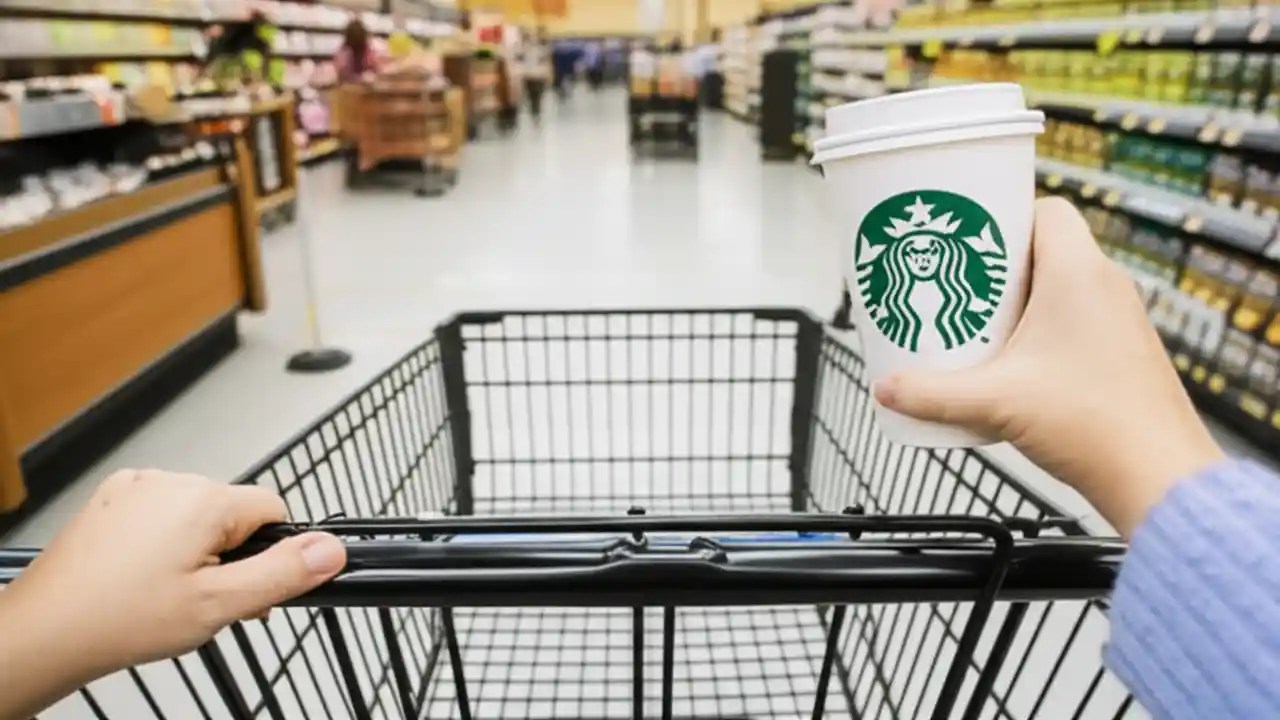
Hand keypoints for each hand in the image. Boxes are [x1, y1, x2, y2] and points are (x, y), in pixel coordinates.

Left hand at [0, 470, 345, 718]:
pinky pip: (160, 512)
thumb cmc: (120, 620)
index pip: (272, 509)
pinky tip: (143, 577)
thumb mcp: (218, 605)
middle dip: (231, 555)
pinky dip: (162, 541)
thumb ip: (281, 573)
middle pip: (233, 512)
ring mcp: (136, 487)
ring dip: (197, 549)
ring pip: (197, 514)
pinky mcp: (110, 500)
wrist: (43, 632)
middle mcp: (170, 481)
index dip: (267, 553)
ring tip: (168, 593)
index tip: (245, 588)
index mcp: (203, 500)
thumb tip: (332, 549)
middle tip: (205, 602)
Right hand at [874, 197, 1223, 536]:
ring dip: (1019, 301)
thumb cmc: (1092, 424)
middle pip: (1045, 249)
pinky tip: (1012, 363)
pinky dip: (1043, 328)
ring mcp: (1121, 319)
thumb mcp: (994, 402)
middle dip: (997, 267)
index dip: (1003, 216)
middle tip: (956, 287)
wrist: (1156, 476)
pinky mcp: (1123, 350)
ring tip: (977, 326)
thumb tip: (886, 388)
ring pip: (1061, 286)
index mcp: (1078, 274)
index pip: (1045, 209)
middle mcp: (1106, 286)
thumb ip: (932, 392)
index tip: (966, 239)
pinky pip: (1077, 318)